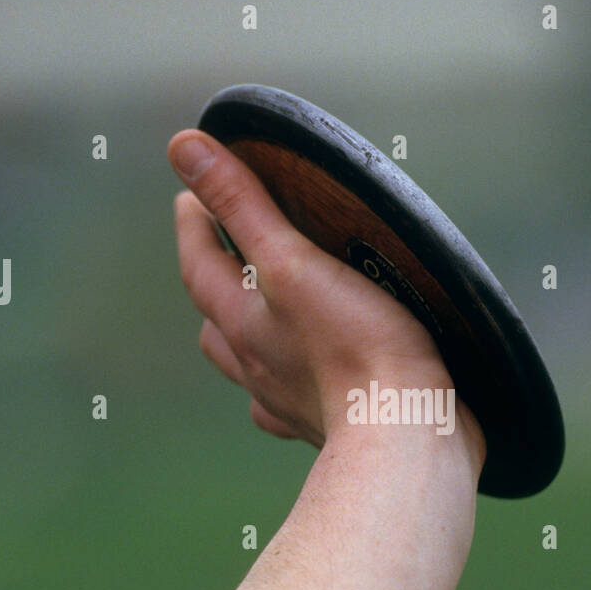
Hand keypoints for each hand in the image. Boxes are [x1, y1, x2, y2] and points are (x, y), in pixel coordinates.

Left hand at [169, 128, 483, 464]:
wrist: (407, 442)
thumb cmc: (357, 351)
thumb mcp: (293, 263)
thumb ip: (242, 205)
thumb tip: (182, 147)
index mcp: (244, 325)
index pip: (199, 265)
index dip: (195, 222)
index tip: (194, 190)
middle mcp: (259, 367)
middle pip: (216, 323)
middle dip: (216, 282)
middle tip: (228, 247)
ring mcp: (291, 403)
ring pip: (251, 368)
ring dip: (249, 338)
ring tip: (265, 312)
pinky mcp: (331, 428)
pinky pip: (292, 409)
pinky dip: (289, 387)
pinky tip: (304, 381)